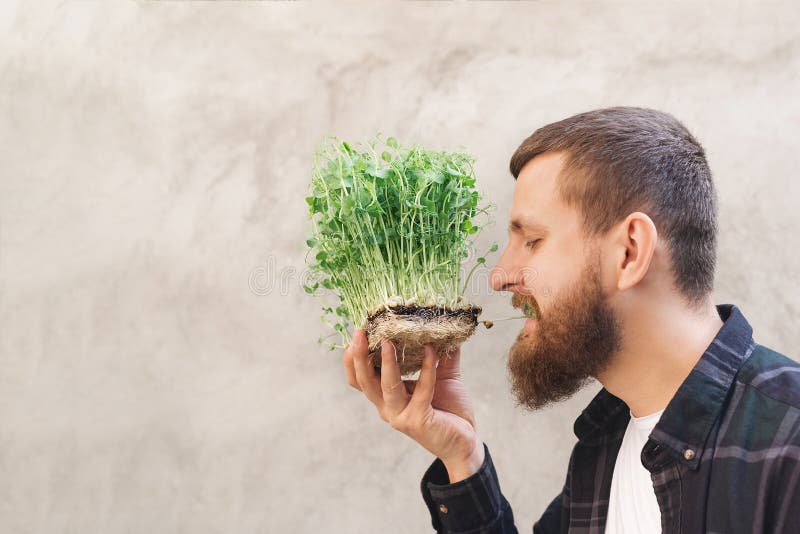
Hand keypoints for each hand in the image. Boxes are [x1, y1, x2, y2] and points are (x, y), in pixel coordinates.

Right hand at [343, 329, 483, 480]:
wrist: (465, 443)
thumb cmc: (450, 411)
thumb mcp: (442, 377)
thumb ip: (440, 355)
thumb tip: (444, 326)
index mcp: (387, 397)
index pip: (359, 379)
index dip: (352, 359)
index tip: (356, 334)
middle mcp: (388, 408)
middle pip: (363, 382)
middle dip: (358, 357)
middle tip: (360, 333)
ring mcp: (400, 416)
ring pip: (385, 387)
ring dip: (387, 362)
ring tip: (389, 342)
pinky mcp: (417, 421)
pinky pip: (421, 390)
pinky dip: (427, 368)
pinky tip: (431, 351)